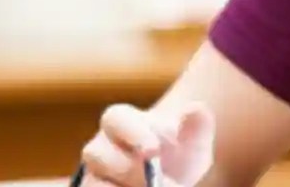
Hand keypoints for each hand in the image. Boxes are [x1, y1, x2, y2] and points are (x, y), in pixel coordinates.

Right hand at [80, 102, 215, 186]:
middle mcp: (98, 148)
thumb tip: (195, 110)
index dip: (134, 134)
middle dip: (135, 172)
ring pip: (96, 185)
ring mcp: (92, 176)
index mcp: (118, 120)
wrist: (171, 175)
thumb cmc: (179, 152)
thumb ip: (197, 123)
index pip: (116, 120)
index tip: (155, 150)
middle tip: (168, 184)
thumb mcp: (193, 138)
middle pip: (102, 157)